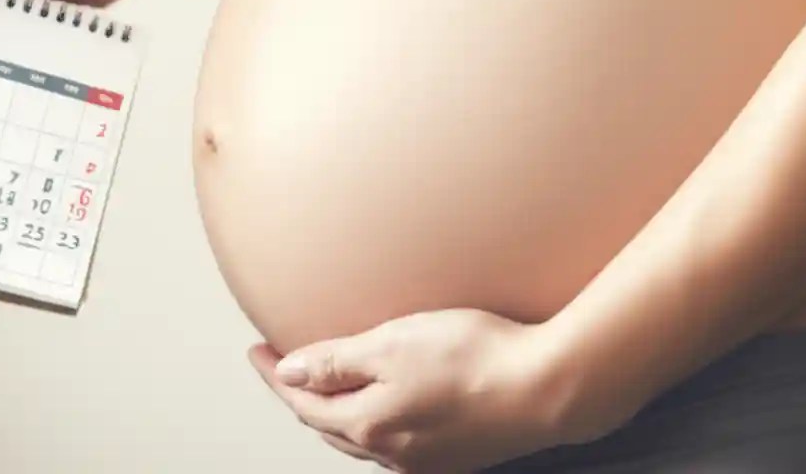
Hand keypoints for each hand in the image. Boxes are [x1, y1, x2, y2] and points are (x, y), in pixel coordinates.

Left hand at [248, 309, 604, 472]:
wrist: (547, 389)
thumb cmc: (474, 358)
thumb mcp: (392, 345)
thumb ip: (336, 361)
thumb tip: (289, 374)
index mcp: (368, 426)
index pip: (303, 403)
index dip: (276, 375)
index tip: (258, 351)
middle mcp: (392, 453)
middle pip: (329, 426)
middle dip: (302, 396)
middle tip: (286, 365)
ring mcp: (425, 459)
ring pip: (363, 438)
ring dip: (338, 412)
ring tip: (329, 384)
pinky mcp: (456, 455)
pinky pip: (397, 441)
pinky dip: (376, 421)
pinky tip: (387, 404)